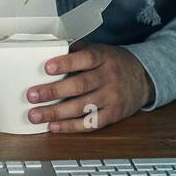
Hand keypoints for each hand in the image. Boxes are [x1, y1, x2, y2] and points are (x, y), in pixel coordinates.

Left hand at [25, 42, 154, 131]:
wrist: (143, 78)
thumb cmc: (114, 63)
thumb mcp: (100, 50)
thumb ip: (77, 50)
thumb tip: (49, 49)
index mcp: (104, 57)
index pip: (85, 58)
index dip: (66, 63)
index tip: (47, 68)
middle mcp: (109, 77)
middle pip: (80, 85)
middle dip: (53, 92)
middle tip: (32, 95)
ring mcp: (112, 97)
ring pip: (82, 107)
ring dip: (56, 113)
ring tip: (35, 115)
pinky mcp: (113, 115)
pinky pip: (90, 123)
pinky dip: (71, 127)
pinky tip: (54, 126)